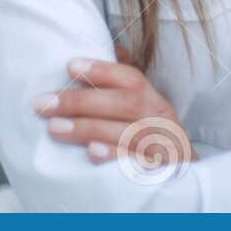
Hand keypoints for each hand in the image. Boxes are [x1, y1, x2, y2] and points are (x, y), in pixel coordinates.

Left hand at [34, 46, 196, 167]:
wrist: (186, 181)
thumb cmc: (157, 141)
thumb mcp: (149, 112)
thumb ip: (127, 85)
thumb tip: (116, 49)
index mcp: (155, 102)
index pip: (131, 79)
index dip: (101, 70)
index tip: (70, 66)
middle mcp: (160, 121)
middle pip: (124, 104)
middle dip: (81, 102)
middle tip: (44, 104)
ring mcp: (161, 148)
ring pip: (126, 133)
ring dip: (88, 128)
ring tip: (54, 128)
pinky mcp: (158, 173)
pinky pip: (137, 164)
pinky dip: (114, 156)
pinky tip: (90, 153)